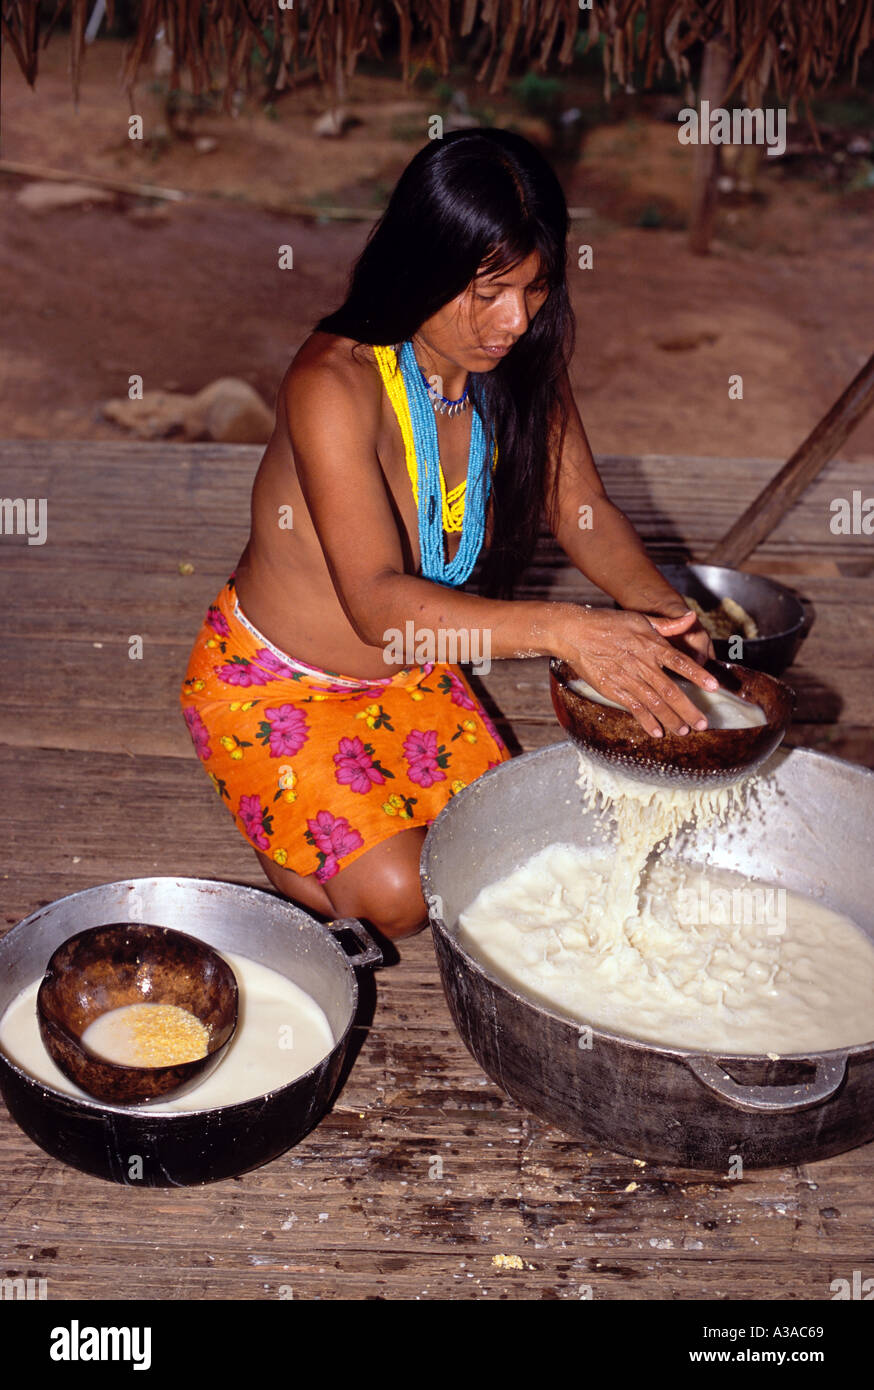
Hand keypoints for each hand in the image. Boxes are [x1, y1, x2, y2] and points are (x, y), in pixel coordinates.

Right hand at [553, 605, 719, 737]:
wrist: (576, 633)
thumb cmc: (609, 623)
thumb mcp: (641, 619)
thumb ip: (669, 624)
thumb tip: (692, 617)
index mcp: (651, 645)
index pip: (680, 662)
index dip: (698, 674)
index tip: (714, 687)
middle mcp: (642, 664)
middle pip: (670, 690)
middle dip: (688, 709)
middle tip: (703, 724)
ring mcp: (628, 679)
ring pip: (654, 703)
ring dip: (671, 719)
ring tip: (684, 731)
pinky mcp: (613, 690)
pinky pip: (634, 708)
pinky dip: (646, 721)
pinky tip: (657, 732)